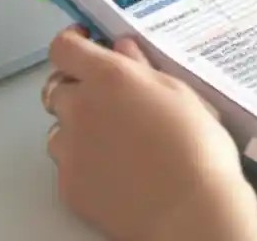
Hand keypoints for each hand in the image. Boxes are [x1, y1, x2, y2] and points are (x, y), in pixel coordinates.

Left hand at [43, 28, 256, 240]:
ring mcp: (69, 149)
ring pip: (60, 129)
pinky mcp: (68, 185)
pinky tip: (117, 173)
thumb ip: (144, 68)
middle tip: (111, 102)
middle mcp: (80, 108)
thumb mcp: (182, 95)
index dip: (72, 43)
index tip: (85, 44)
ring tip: (118, 145)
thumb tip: (123, 48)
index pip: (63, 47)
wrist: (191, 213)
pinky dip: (84, 164)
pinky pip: (67, 165)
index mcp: (109, 78)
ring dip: (78, 129)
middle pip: (58, 88)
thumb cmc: (198, 151)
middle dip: (79, 90)